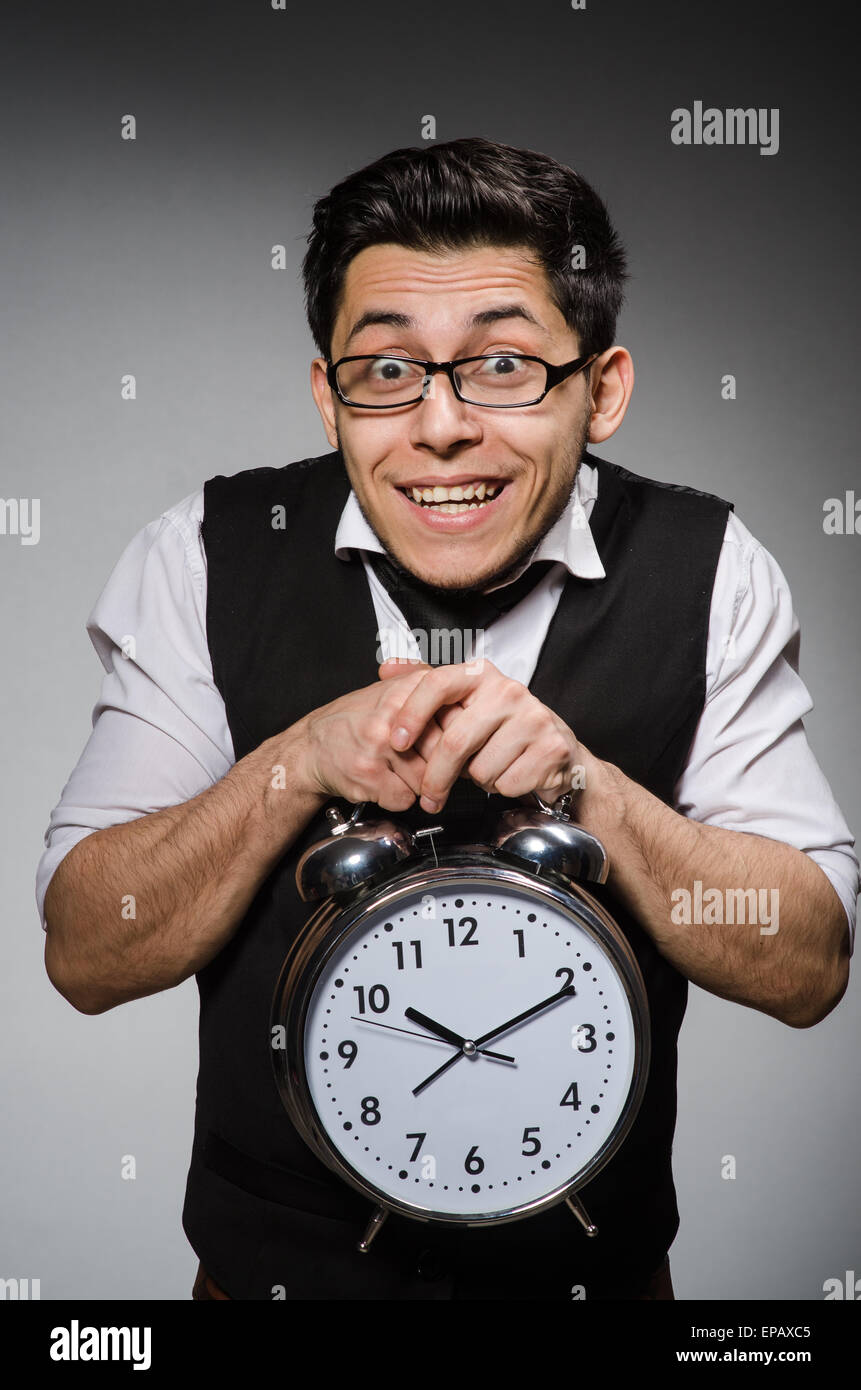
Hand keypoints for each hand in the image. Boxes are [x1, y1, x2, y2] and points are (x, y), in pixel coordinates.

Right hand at [294, 665, 446, 812]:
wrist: (312, 746)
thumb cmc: (354, 721)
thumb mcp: (391, 693)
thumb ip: (429, 696)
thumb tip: (471, 708)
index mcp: (405, 690)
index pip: (456, 720)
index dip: (458, 740)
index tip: (455, 746)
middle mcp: (393, 714)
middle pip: (443, 753)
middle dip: (439, 767)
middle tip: (425, 764)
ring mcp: (380, 744)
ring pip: (426, 779)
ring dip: (417, 784)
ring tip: (398, 770)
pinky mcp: (369, 773)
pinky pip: (405, 798)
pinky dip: (397, 797)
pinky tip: (384, 782)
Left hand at [381, 658, 588, 812]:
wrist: (558, 750)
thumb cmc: (502, 728)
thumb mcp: (464, 703)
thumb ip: (425, 688)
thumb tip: (386, 669)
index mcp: (482, 674)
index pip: (437, 684)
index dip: (412, 714)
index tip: (397, 742)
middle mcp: (509, 690)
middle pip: (455, 741)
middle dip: (436, 776)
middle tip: (430, 794)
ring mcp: (534, 718)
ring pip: (480, 769)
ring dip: (479, 780)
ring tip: (492, 765)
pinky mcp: (551, 748)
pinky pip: (507, 784)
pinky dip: (503, 788)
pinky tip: (512, 772)